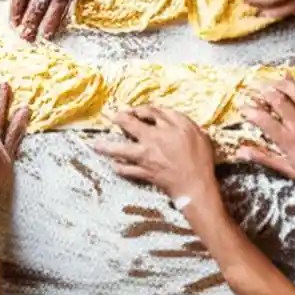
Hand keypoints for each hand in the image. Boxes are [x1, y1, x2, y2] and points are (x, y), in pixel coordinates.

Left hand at [94, 105, 221, 205]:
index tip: (135, 111)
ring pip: (120, 149)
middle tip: (113, 118)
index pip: (149, 112)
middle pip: (128, 124)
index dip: (140, 109)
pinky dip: (119, 167)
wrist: (195, 185)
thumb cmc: (199, 159)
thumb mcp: (195, 132)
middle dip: (118, 119)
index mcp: (166, 128)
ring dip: (106, 146)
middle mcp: (152, 140)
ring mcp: (145, 157)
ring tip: (95, 145)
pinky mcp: (143, 172)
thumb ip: (178, 120)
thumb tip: (162, 113)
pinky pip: (126, 170)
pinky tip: (114, 164)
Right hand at [237, 76, 294, 195]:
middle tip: (252, 87)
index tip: (242, 107)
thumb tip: (241, 151)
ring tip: (269, 80)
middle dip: (262, 90)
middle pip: (278, 100)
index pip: (263, 120)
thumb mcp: (289, 171)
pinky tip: (291, 82)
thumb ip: (265, 158)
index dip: (249, 111)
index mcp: (289, 141)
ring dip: (280, 84)